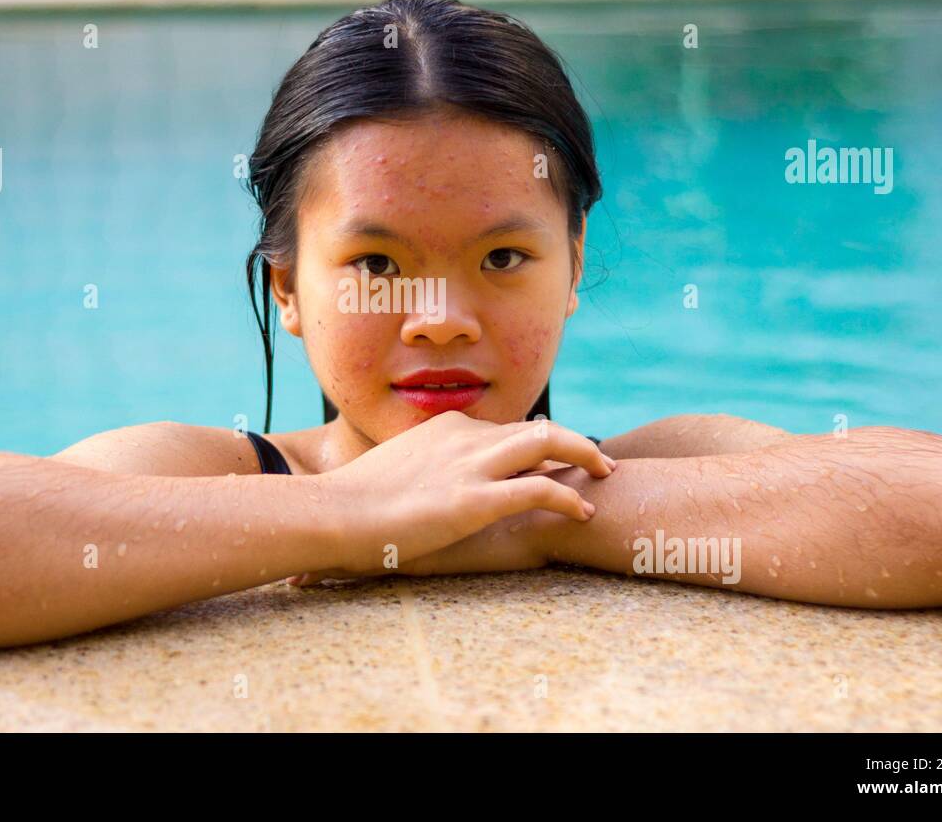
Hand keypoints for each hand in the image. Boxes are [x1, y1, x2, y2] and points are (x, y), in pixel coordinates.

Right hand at [305, 411, 613, 579]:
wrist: (337, 513)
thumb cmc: (356, 502)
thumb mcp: (395, 472)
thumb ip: (421, 469)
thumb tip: (424, 484)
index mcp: (447, 428)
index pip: (505, 428)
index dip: (535, 442)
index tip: (554, 456)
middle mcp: (465, 437)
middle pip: (537, 427)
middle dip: (574, 441)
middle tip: (599, 460)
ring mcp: (473, 466)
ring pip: (548, 443)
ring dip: (584, 456)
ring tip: (605, 475)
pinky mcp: (476, 499)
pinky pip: (539, 489)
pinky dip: (568, 497)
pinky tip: (583, 511)